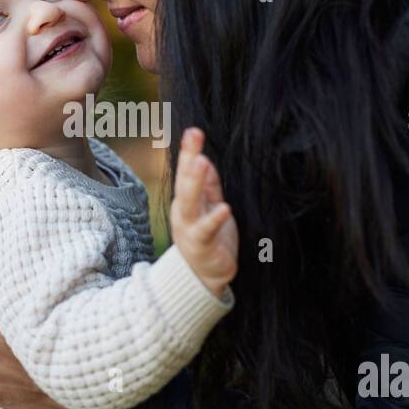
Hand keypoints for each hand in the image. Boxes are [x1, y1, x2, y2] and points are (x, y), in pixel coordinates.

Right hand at [170, 127, 237, 297]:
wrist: (203, 278)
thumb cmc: (209, 239)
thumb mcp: (209, 207)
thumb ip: (208, 186)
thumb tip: (204, 159)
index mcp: (186, 201)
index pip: (186, 171)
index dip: (189, 151)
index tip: (193, 131)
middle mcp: (184, 212)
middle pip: (184, 182)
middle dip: (188, 159)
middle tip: (193, 136)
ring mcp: (190, 229)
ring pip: (189, 203)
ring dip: (194, 183)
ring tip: (201, 163)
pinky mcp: (202, 246)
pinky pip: (207, 230)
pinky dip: (214, 219)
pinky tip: (224, 208)